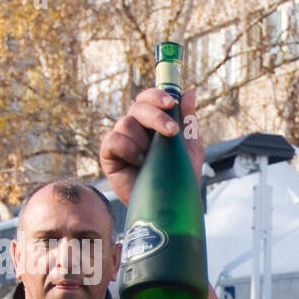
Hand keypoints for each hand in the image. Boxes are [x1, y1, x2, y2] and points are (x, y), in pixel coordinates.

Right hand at [99, 88, 204, 205]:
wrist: (169, 205)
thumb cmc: (178, 177)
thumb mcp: (189, 148)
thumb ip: (188, 121)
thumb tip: (189, 93)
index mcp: (153, 122)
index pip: (149, 99)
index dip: (157, 96)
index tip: (170, 103)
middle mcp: (135, 127)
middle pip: (138, 107)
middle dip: (156, 116)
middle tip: (171, 132)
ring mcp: (121, 140)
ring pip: (126, 123)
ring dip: (144, 141)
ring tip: (152, 160)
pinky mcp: (109, 155)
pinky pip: (113, 140)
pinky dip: (128, 149)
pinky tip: (138, 163)